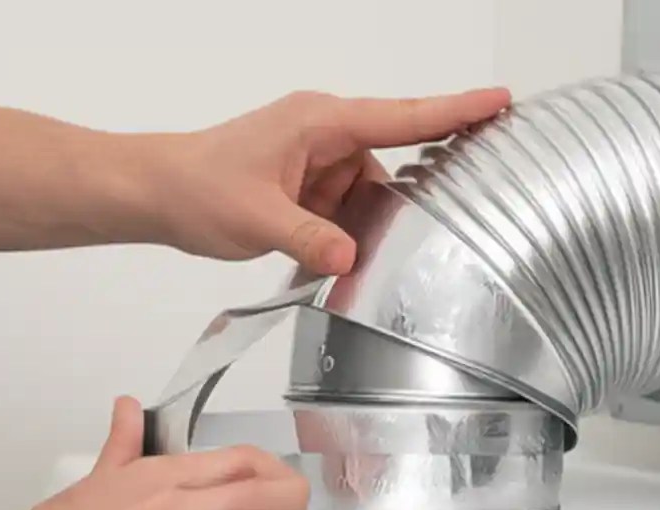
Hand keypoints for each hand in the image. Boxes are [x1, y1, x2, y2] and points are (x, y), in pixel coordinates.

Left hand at [126, 87, 510, 274]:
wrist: (156, 192)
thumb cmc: (197, 186)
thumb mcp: (257, 219)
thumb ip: (308, 240)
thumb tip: (349, 258)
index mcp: (322, 123)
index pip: (405, 115)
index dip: (458, 110)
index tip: (502, 102)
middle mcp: (326, 133)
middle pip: (390, 166)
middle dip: (391, 208)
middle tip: (385, 239)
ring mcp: (318, 158)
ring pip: (368, 195)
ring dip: (357, 227)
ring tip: (326, 250)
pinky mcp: (309, 182)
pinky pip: (344, 208)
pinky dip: (338, 233)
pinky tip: (322, 252)